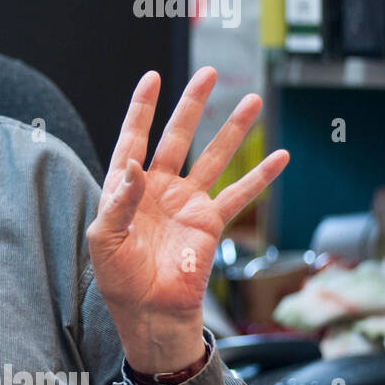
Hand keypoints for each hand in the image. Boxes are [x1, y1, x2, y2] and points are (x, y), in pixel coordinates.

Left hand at [85, 67, 289, 374]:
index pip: (133, 138)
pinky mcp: (210, 222)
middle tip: (207, 74)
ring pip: (213, 156)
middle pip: (177, 137)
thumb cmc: (118, 278)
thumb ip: (119, 200)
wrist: (149, 311)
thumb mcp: (104, 238)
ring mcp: (186, 202)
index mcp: (125, 188)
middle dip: (191, 105)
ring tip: (251, 101)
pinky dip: (261, 177)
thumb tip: (134, 163)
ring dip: (232, 130)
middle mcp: (157, 188)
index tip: (152, 78)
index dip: (142, 109)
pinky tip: (280, 157)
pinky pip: (239, 193)